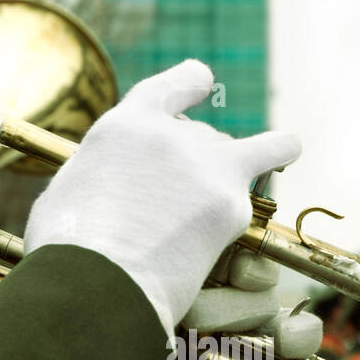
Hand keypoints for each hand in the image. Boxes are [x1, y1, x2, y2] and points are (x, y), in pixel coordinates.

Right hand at [24, 59, 300, 339]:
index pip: (163, 93)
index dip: (187, 83)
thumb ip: (100, 183)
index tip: (203, 76)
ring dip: (266, 152)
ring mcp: (201, 166)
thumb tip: (111, 194)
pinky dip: (280, 161)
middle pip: (204, 137)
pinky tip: (291, 156)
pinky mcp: (229, 202)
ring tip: (288, 147)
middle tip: (206, 192)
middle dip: (207, 160)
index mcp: (120, 130)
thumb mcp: (68, 200)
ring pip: (253, 148)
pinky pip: (267, 169)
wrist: (94, 283)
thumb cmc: (68, 255)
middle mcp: (164, 136)